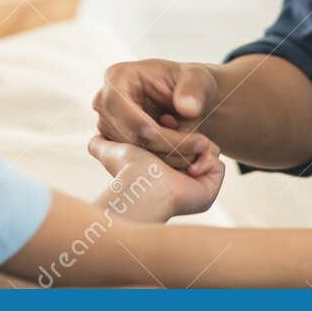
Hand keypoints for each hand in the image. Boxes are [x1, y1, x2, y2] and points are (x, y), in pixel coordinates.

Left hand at [87, 135, 224, 219]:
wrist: (143, 188)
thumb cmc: (128, 170)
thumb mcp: (114, 150)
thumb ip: (104, 145)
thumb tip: (94, 139)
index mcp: (167, 169)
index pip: (179, 141)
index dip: (174, 132)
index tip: (164, 121)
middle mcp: (185, 177)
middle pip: (197, 143)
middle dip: (186, 137)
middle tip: (174, 131)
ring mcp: (200, 182)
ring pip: (209, 149)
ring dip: (193, 146)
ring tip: (180, 154)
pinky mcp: (211, 185)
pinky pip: (217, 161)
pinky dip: (205, 158)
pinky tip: (190, 167)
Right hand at [94, 59, 220, 168]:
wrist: (187, 100)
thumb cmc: (188, 85)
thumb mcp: (197, 80)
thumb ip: (194, 91)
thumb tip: (187, 108)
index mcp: (118, 77)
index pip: (123, 107)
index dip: (145, 125)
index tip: (169, 135)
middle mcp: (105, 101)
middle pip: (126, 135)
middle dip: (164, 146)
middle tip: (200, 147)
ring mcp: (107, 124)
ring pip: (131, 153)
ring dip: (166, 157)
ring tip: (196, 147)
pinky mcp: (114, 143)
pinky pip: (134, 162)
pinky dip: (162, 162)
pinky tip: (184, 154)